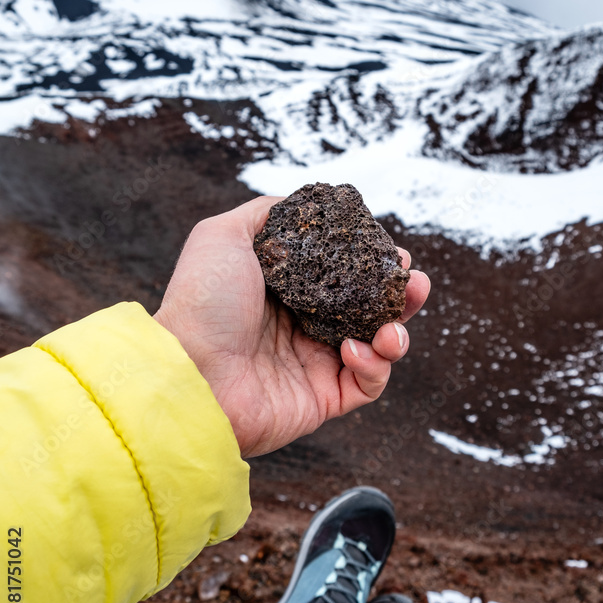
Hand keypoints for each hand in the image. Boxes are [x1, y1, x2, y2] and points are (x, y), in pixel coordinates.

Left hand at [153, 196, 429, 457]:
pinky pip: (366, 385)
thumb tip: (306, 202)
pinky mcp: (321, 399)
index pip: (344, 274)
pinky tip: (354, 349)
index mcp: (286, 290)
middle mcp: (302, 326)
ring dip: (398, 332)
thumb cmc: (202, 302)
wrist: (189, 372)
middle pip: (368, 308)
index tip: (392, 250)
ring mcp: (313, 364)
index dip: (373, 262)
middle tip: (413, 282)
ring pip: (377, 348)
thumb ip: (268, 213)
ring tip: (393, 325)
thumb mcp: (223, 235)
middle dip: (401, 294)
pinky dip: (373, 366)